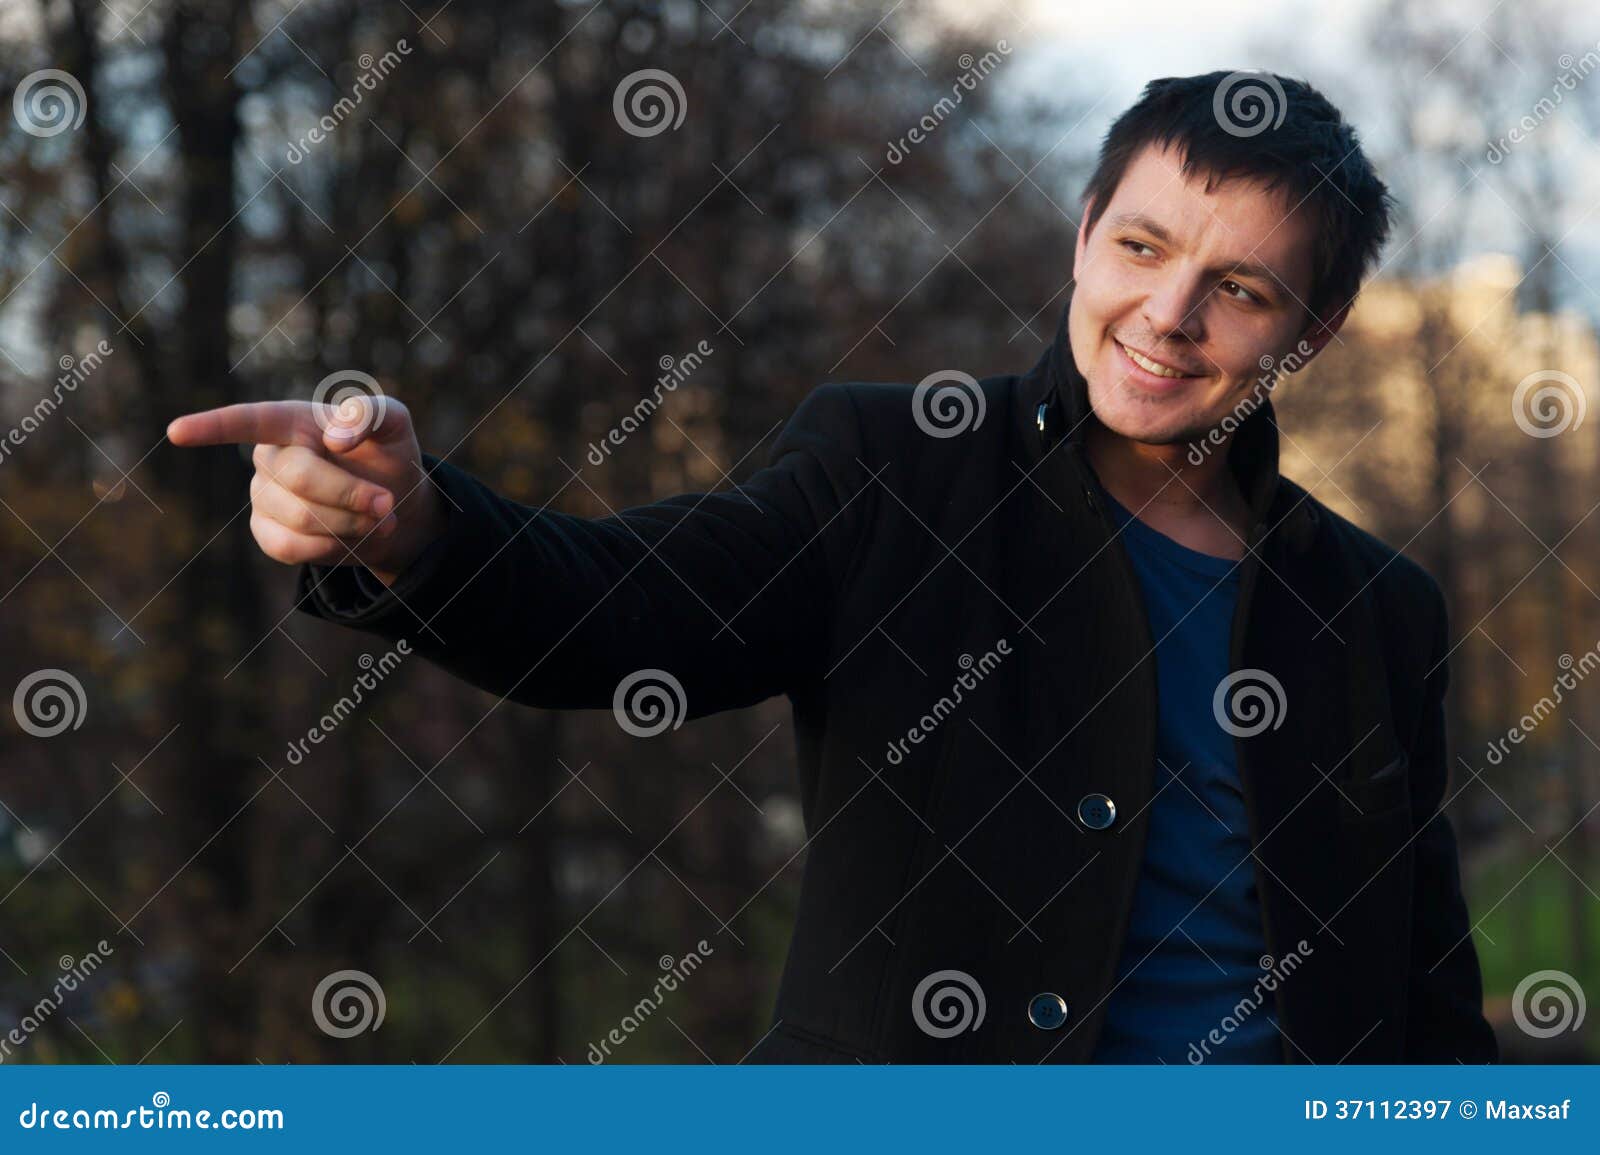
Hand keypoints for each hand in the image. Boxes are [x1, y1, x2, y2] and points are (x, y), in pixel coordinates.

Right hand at [166, 395, 445, 586]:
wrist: (395, 507)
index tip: (177, 433)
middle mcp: (269, 456)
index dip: (214, 427)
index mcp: (292, 421)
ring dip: (350, 522)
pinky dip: (332, 547)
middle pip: (300, 476)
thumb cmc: (386, 456)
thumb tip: (336, 438)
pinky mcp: (268, 532)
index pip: (250, 421)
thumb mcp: (395, 425)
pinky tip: (350, 535)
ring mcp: (263, 496)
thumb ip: (372, 414)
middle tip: (386, 502)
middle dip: (350, 493)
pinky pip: (291, 547)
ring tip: (377, 516)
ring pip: (300, 517)